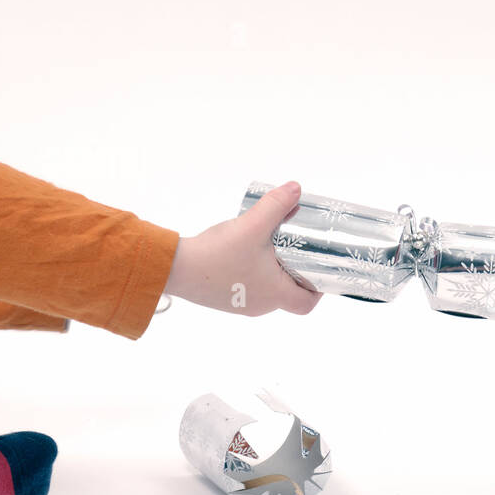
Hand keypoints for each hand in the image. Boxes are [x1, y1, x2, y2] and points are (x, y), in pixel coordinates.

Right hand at [164, 181, 322, 315]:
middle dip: (296, 273)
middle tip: (297, 250)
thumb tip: (296, 189)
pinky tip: (245, 252)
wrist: (175, 268)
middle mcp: (260, 305)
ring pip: (267, 290)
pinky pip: (247, 287)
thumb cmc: (217, 254)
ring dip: (272, 271)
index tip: (318, 268)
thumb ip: (276, 206)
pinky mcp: (224, 299)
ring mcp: (240, 305)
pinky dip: (252, 272)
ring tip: (271, 246)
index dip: (318, 288)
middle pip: (288, 294)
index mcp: (274, 294)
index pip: (307, 303)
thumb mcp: (253, 225)